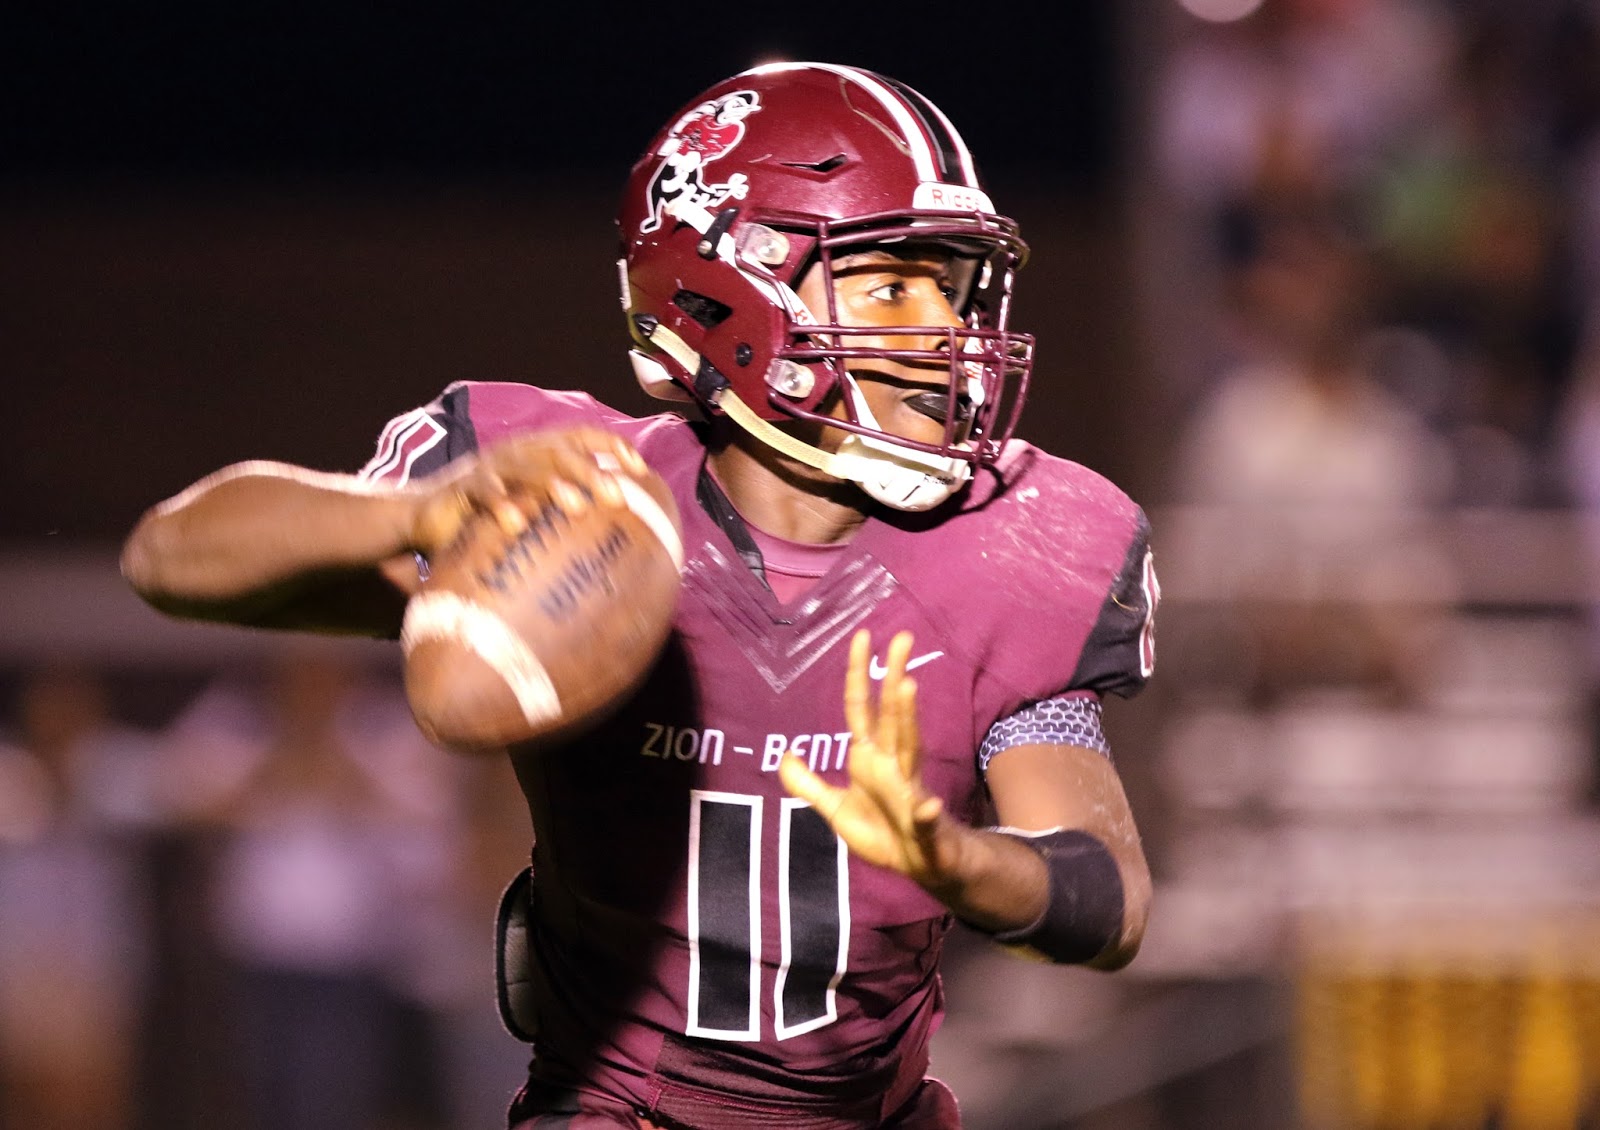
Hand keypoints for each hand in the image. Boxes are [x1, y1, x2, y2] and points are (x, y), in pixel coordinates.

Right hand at [407, 427, 648, 555]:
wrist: (424, 516)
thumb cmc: (490, 518)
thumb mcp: (531, 512)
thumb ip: (564, 516)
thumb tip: (615, 545)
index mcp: (537, 453)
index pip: (579, 436)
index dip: (610, 446)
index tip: (640, 469)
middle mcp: (517, 453)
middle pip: (559, 451)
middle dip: (590, 470)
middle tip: (616, 497)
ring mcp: (490, 468)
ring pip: (527, 467)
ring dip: (554, 484)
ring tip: (577, 505)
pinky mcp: (463, 487)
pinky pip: (485, 494)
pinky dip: (502, 506)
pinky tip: (517, 524)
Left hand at [779, 629, 963, 889]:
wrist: (918, 866)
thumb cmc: (881, 832)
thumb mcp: (835, 809)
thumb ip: (808, 785)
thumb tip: (784, 754)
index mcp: (868, 758)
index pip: (861, 707)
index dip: (858, 674)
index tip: (862, 637)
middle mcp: (892, 764)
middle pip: (891, 713)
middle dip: (894, 675)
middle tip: (903, 639)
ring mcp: (910, 791)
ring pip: (909, 748)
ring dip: (907, 719)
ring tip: (907, 686)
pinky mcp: (924, 826)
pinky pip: (925, 818)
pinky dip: (926, 814)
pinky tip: (927, 808)